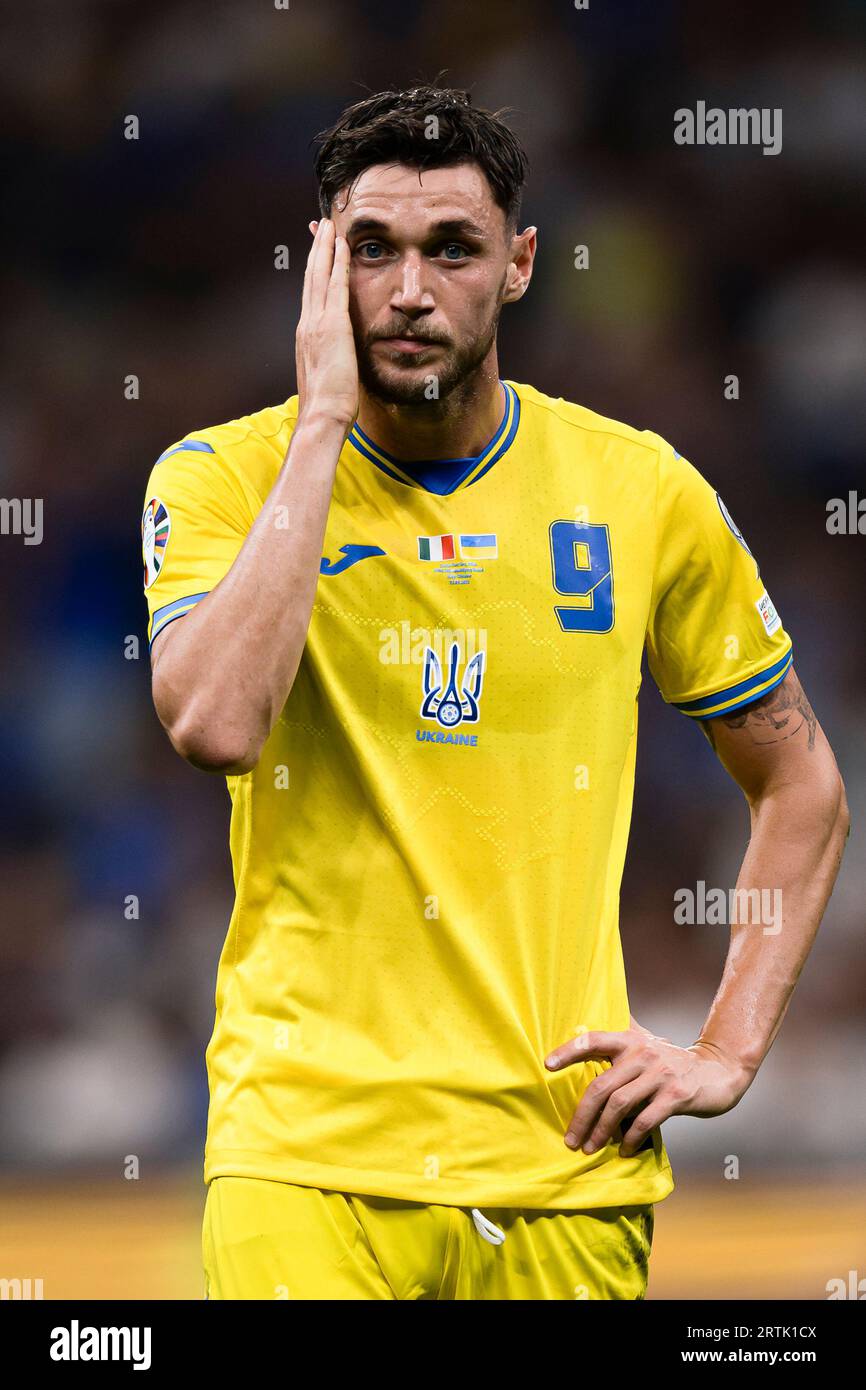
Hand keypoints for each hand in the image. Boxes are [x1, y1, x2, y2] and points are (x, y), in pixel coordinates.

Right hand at [295, 218, 358, 428]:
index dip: (313, 270)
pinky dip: (338, 263)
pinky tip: (342, 245)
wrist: (322, 416)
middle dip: (316, 250)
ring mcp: (317, 323)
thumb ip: (328, 360)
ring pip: (319, 275)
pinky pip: (335, 286)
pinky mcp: (332, 326)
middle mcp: (307, 324)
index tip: (316, 251)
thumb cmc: (326, 406)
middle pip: (310, 278)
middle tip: (320, 226)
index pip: (310, 295)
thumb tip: (334, 359)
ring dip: (325, 247)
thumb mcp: (326, 377)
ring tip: (329, 225)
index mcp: (306, 336)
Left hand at [544, 1025, 754, 1157]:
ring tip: (589, 1148)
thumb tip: (579, 1032)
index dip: (568, 1051)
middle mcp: (642, 1053)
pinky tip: (623, 1150)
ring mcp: (660, 1074)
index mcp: (630, 1040)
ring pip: (619, 1105)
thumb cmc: (671, 1063)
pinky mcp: (676, 1095)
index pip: (593, 1040)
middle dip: (582, 1115)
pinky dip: (630, 1138)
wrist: (717, 1072)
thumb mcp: (646, 1044)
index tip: (547, 1066)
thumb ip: (619, 1042)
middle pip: (601, 1085)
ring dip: (601, 1131)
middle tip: (569, 1139)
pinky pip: (645, 1120)